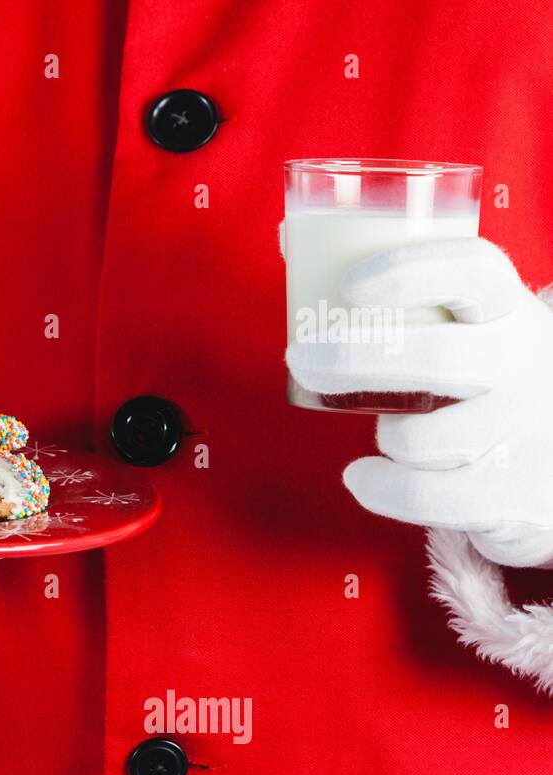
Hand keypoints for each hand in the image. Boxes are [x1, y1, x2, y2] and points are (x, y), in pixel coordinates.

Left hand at [287, 238, 552, 567]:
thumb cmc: (483, 373)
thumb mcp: (461, 322)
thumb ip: (385, 284)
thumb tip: (291, 235)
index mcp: (508, 308)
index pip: (473, 271)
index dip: (410, 270)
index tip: (350, 285)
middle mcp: (525, 363)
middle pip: (437, 357)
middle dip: (353, 358)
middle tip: (301, 356)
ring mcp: (524, 429)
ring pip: (424, 438)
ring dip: (387, 435)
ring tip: (389, 427)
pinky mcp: (514, 490)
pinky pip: (428, 497)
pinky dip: (383, 489)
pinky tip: (362, 476)